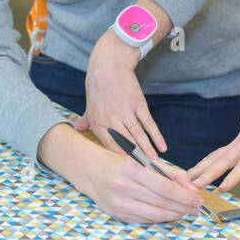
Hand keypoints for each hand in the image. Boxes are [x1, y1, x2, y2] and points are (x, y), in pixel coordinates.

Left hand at [80, 28, 165, 158]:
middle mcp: (111, 120)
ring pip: (138, 136)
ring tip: (155, 165)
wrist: (109, 65)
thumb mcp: (89, 105)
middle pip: (125, 144)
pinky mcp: (138, 104)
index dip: (119, 160)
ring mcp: (125, 112)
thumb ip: (85, 119)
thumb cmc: (97, 85)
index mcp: (98, 123)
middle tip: (145, 174)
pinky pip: (148, 123)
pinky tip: (162, 146)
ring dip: (147, 151)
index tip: (127, 171)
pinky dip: (156, 136)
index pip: (109, 147)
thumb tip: (77, 128)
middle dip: (136, 160)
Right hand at [81, 142, 202, 223]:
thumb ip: (168, 172)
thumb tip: (190, 187)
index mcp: (132, 170)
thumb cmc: (120, 164)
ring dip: (175, 215)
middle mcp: (124, 187)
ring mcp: (120, 203)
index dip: (184, 195)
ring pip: (155, 214)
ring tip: (186, 212)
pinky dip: (161, 218)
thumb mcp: (143, 161)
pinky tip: (170, 214)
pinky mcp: (119, 214)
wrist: (91, 171)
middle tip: (197, 207)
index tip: (197, 198)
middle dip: (184, 206)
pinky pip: (145, 219)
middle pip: (162, 202)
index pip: (165, 187)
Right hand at [188, 112, 239, 199]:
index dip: (235, 175)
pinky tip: (194, 171)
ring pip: (216, 155)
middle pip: (224, 159)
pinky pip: (217, 153)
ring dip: (201, 167)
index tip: (223, 187)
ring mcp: (237, 141)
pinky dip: (204, 162)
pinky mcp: (234, 143)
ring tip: (187, 179)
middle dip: (208, 172)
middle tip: (195, 184)